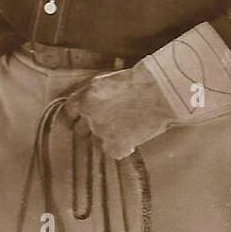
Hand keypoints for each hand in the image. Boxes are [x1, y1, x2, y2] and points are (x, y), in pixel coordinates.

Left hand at [63, 61, 178, 159]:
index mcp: (86, 98)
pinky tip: (131, 139)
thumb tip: (86, 102)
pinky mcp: (117, 146)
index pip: (69, 111)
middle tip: (107, 122)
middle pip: (80, 129)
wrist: (161, 91)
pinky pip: (113, 152)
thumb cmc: (140, 80)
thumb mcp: (109, 79)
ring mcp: (103, 133)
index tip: (83, 116)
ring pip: (96, 141)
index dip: (77, 114)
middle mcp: (90, 117)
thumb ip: (93, 92)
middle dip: (90, 126)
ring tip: (122, 129)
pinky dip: (121, 147)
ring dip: (106, 137)